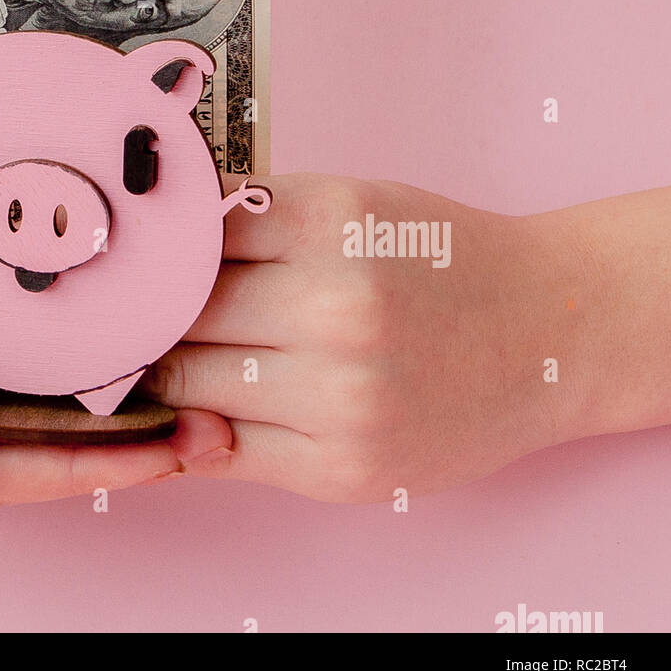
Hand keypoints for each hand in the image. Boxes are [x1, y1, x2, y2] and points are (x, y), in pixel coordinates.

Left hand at [144, 173, 664, 500]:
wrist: (547, 331)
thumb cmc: (437, 256)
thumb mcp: (353, 201)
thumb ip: (254, 216)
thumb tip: (149, 240)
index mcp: (332, 221)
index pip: (192, 233)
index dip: (158, 248)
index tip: (135, 255)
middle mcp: (336, 306)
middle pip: (181, 311)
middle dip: (150, 312)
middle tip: (123, 309)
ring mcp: (341, 396)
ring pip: (188, 383)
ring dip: (165, 371)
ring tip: (158, 353)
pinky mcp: (342, 468)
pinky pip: (221, 452)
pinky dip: (191, 430)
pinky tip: (186, 407)